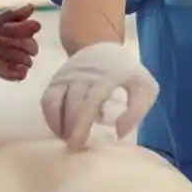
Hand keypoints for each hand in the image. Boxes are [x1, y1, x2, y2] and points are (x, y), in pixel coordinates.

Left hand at [0, 3, 40, 80]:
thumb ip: (13, 14)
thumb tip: (31, 6)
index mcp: (25, 31)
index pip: (34, 27)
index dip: (19, 28)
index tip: (3, 27)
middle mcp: (26, 45)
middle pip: (32, 44)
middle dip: (10, 41)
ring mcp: (22, 60)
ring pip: (26, 58)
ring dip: (7, 53)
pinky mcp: (16, 74)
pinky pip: (23, 73)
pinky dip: (16, 69)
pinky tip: (5, 64)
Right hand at [40, 41, 158, 149]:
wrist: (100, 44)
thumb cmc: (125, 72)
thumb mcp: (144, 87)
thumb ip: (137, 110)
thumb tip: (119, 132)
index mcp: (106, 77)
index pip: (90, 101)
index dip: (83, 123)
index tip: (83, 143)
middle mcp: (82, 76)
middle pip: (72, 105)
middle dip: (71, 129)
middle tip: (75, 147)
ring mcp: (67, 77)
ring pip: (55, 102)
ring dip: (58, 124)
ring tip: (67, 140)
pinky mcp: (56, 80)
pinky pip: (47, 100)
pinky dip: (50, 117)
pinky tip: (59, 130)